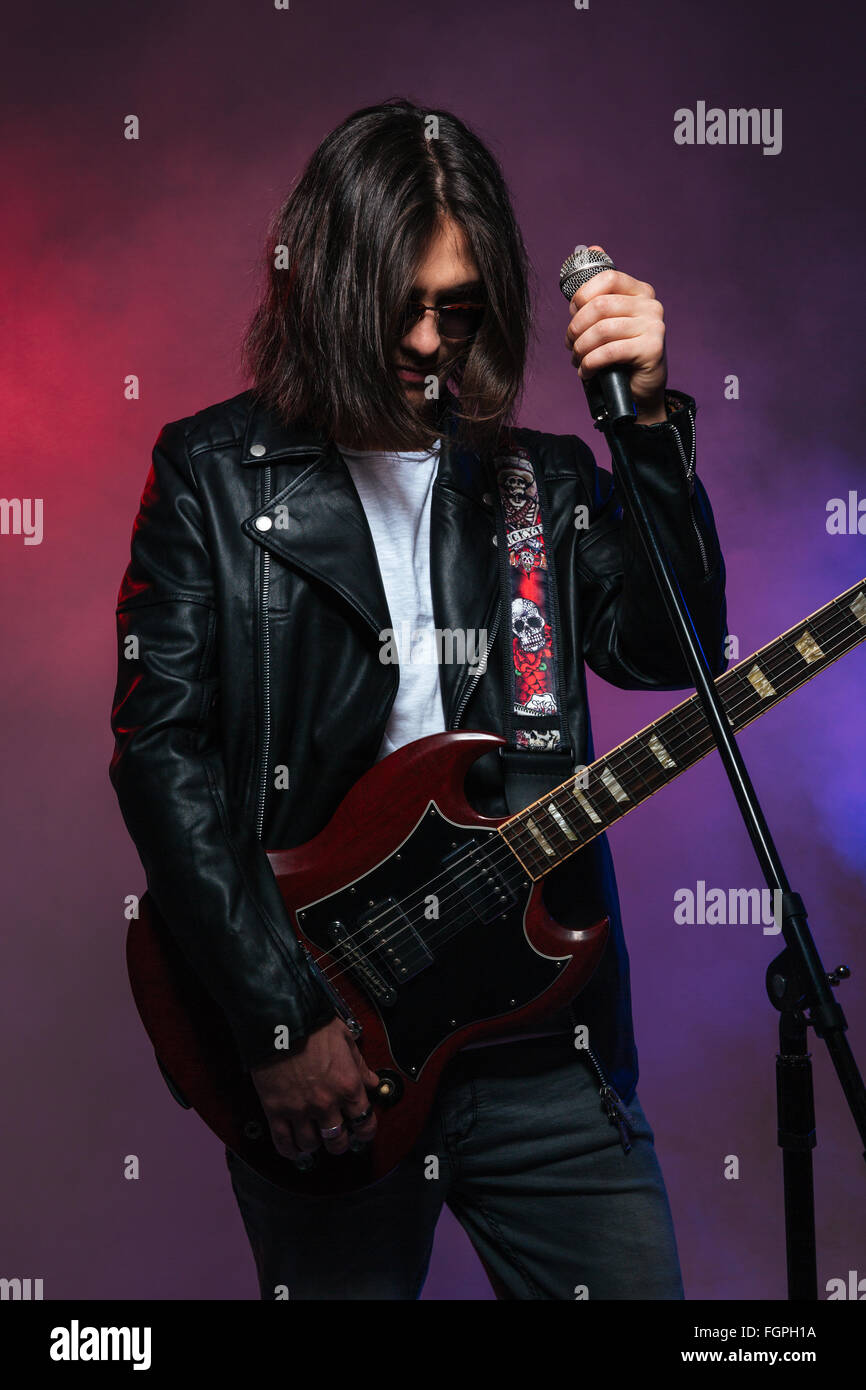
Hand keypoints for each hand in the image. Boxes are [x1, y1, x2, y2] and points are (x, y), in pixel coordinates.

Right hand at [249, 1016, 379, 1158]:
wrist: (280, 1021)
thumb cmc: (313, 1025)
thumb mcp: (346, 1039)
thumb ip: (360, 1065)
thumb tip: (372, 1081)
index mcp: (348, 1085)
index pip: (364, 1122)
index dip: (366, 1132)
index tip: (362, 1132)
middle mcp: (326, 1102)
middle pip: (338, 1140)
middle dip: (340, 1143)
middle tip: (338, 1139)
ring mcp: (300, 1109)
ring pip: (311, 1144)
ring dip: (314, 1144)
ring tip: (314, 1139)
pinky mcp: (276, 1110)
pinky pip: (283, 1142)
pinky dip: (289, 1150)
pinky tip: (293, 1149)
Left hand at [565, 244, 667, 422]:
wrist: (639, 389)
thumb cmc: (619, 354)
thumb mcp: (607, 320)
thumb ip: (598, 290)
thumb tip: (591, 248)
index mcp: (639, 291)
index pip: (606, 277)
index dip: (582, 295)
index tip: (572, 314)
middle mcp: (650, 304)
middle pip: (600, 306)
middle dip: (576, 328)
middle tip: (570, 344)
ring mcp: (654, 326)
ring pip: (602, 329)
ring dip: (581, 348)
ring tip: (578, 360)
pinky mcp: (652, 349)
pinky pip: (609, 351)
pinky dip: (590, 364)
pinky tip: (586, 372)